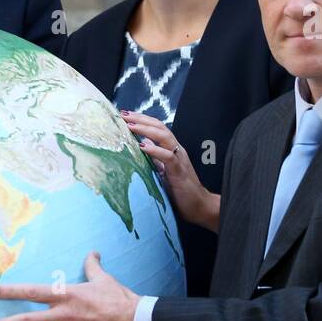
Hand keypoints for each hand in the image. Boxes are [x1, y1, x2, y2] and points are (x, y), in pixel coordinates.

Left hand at [121, 110, 219, 231]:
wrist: (198, 206)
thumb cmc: (179, 190)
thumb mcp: (162, 171)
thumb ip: (154, 159)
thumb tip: (141, 146)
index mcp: (172, 149)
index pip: (157, 128)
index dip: (142, 120)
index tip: (124, 115)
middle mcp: (176, 150)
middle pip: (160, 127)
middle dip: (141, 119)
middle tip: (123, 114)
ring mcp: (179, 159)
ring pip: (165, 137)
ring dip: (146, 130)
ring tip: (130, 126)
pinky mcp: (179, 171)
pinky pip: (168, 157)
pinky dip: (156, 150)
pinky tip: (143, 146)